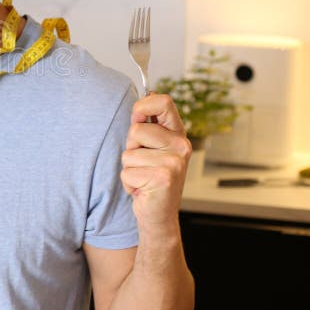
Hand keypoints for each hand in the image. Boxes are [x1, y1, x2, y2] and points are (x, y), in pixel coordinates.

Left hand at [120, 93, 191, 234]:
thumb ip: (147, 124)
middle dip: (131, 147)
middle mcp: (181, 146)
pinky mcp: (164, 178)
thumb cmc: (150, 178)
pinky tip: (142, 189)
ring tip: (143, 177)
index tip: (136, 117)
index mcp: (177, 134)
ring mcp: (174, 162)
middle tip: (143, 163)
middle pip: (137, 128)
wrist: (158, 215)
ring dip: (129, 168)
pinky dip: (128, 183)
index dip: (143, 105)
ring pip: (129, 153)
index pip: (163, 102)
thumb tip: (146, 94)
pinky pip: (127, 171)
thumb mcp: (150, 148)